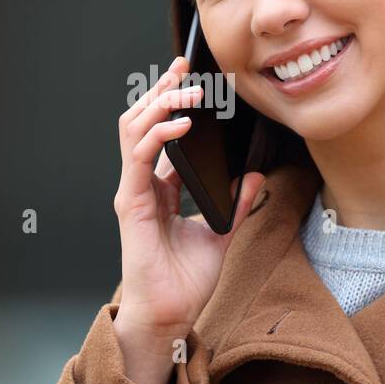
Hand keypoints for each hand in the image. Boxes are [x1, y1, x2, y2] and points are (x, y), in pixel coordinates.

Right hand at [112, 54, 264, 383]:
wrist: (170, 315)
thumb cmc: (186, 282)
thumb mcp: (222, 234)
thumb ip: (237, 204)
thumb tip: (254, 176)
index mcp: (160, 190)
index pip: (161, 135)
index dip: (173, 104)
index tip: (194, 80)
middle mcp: (143, 185)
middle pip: (141, 123)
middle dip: (161, 91)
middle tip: (183, 68)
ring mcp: (133, 192)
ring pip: (134, 131)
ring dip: (158, 104)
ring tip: (184, 89)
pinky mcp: (131, 203)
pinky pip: (139, 158)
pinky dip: (159, 135)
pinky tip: (182, 124)